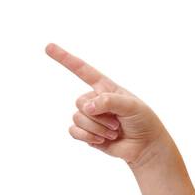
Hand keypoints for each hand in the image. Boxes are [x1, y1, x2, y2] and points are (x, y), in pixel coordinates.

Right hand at [46, 42, 171, 168]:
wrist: (145, 146)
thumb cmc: (143, 121)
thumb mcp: (132, 106)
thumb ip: (109, 101)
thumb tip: (87, 107)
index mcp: (105, 87)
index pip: (82, 70)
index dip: (65, 58)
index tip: (48, 47)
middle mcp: (95, 100)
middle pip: (80, 101)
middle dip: (98, 115)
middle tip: (117, 123)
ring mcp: (90, 117)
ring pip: (77, 118)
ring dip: (97, 128)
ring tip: (114, 132)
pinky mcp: (87, 133)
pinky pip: (74, 131)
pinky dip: (87, 137)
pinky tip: (101, 140)